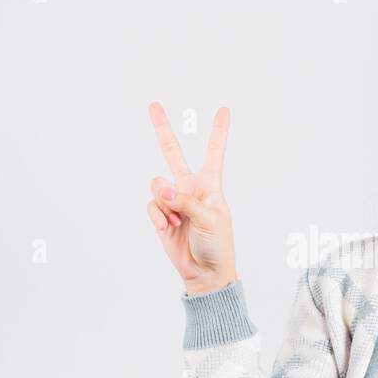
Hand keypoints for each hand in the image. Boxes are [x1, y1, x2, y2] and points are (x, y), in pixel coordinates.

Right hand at [145, 102, 237, 295]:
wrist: (205, 272)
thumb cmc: (217, 245)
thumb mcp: (210, 219)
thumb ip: (186, 201)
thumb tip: (162, 192)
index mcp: (210, 185)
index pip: (214, 153)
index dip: (218, 131)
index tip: (224, 110)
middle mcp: (190, 188)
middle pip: (173, 153)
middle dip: (162, 129)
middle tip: (153, 105)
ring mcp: (174, 201)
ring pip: (158, 185)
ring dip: (166, 204)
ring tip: (178, 220)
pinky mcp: (161, 215)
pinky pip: (152, 206)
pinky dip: (158, 217)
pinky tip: (168, 228)